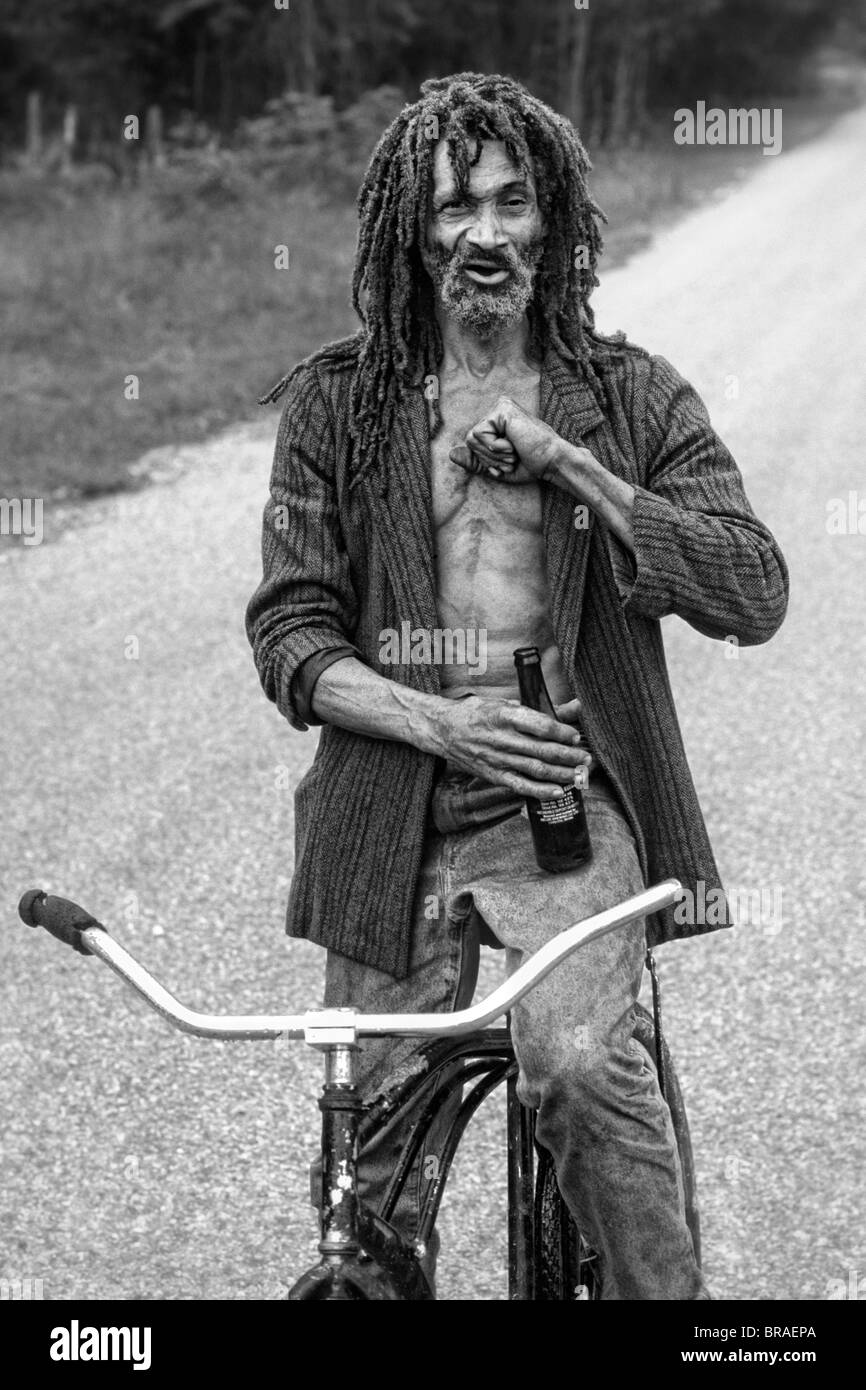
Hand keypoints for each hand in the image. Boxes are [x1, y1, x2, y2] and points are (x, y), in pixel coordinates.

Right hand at [434, 693, 592, 799]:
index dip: (563, 732)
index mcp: (504, 715)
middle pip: (543, 750)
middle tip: (586, 758)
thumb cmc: (476, 712)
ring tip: (580, 775)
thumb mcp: (504, 703)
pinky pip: (521, 785)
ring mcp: (498, 759)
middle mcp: (502, 738)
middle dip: (569, 756)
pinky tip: (558, 791)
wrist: (443, 730)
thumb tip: (574, 707)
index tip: (576, 735)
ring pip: (536, 769)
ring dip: (562, 774)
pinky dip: (541, 791)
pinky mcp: (494, 774)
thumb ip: (539, 708)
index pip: (541, 726)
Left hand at [449, 395, 563, 484]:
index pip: (472, 443)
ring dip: (493, 454)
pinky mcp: (501, 409)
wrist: (551, 462)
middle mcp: (497, 410)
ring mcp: (500, 407)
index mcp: (496, 421)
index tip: (508, 463)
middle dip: (488, 458)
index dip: (486, 460)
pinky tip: (514, 443)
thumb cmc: (530, 465)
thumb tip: (450, 454)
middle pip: (469, 440)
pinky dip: (496, 447)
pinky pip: (480, 434)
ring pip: (472, 438)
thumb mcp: (495, 467)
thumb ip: (474, 461)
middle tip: (512, 457)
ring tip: (514, 451)